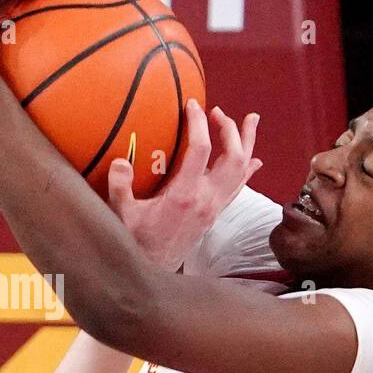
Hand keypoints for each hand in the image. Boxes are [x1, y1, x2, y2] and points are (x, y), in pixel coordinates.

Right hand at [107, 101, 261, 270]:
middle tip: (217, 112)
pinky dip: (248, 170)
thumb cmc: (137, 240)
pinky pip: (239, 187)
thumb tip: (120, 161)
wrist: (154, 267)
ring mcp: (215, 207)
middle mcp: (206, 200)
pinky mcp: (216, 213)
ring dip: (247, 143)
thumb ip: (119, 187)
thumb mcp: (122, 214)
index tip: (193, 105)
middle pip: (233, 157)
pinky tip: (253, 158)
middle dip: (229, 129)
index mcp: (184, 195)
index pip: (200, 150)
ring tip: (251, 119)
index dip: (199, 123)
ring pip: (242, 170)